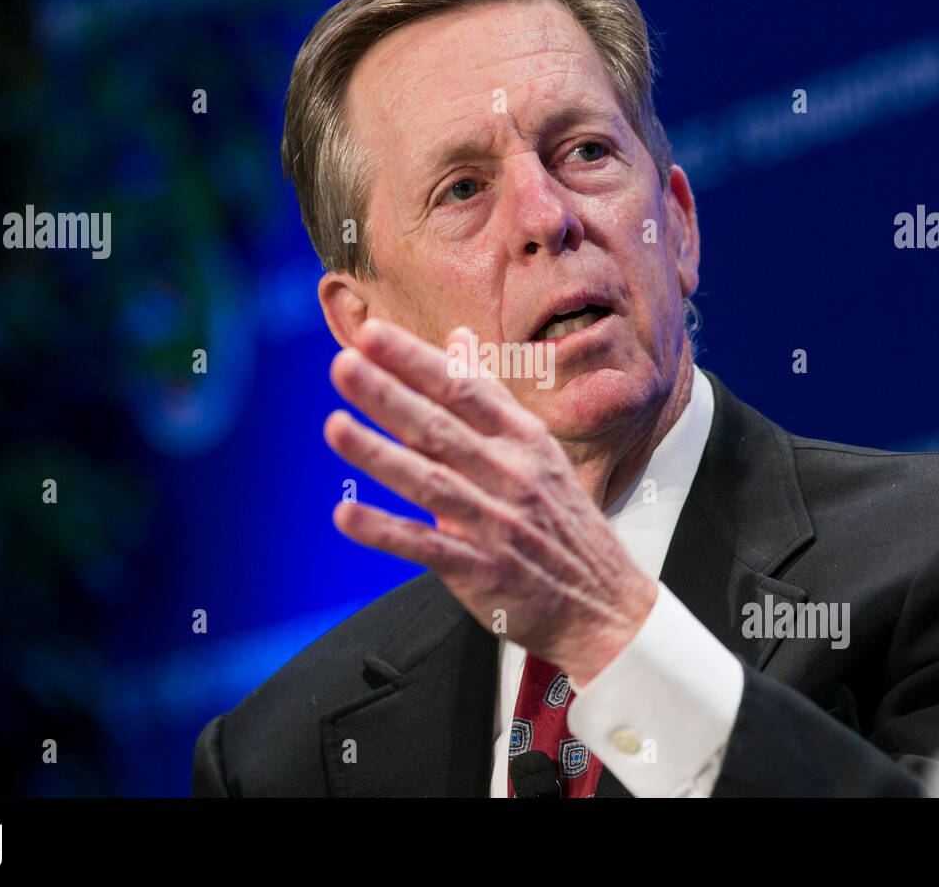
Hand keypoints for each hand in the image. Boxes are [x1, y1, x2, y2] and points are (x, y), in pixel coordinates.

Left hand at [322, 317, 657, 684]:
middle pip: (440, 428)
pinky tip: (346, 513)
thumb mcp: (539, 449)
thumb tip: (457, 341)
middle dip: (389, 394)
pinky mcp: (482, 571)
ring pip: (429, 482)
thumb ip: (490, 396)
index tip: (373, 334)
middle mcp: (509, 475)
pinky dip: (386, 531)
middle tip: (343, 365)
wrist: (604, 604)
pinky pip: (426, 548)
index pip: (463, 390)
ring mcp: (495, 523)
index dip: (416, 361)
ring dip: (379, 454)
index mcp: (522, 439)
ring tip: (334, 426)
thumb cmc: (564, 522)